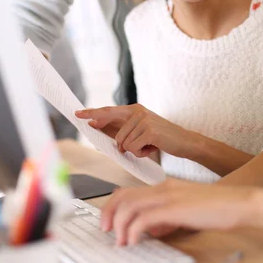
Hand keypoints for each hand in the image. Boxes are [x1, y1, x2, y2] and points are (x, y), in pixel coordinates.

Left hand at [75, 104, 193, 158]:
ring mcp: (143, 120)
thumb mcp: (141, 131)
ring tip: (149, 146)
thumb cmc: (161, 138)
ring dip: (135, 150)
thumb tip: (97, 127)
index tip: (78, 114)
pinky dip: (141, 153)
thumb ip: (122, 129)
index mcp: (134, 109)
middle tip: (134, 147)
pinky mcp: (149, 131)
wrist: (185, 141)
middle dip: (119, 143)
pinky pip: (133, 148)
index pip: (108, 111)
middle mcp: (138, 111)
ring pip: (123, 144)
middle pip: (114, 131)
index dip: (92, 113)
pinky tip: (152, 148)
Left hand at [101, 179, 255, 244]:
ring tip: (121, 242)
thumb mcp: (186, 211)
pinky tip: (134, 241)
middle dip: (109, 214)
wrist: (239, 202)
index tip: (108, 222)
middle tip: (106, 232)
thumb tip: (151, 230)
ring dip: (120, 225)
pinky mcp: (176, 208)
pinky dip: (134, 230)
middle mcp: (163, 188)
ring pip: (130, 206)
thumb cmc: (217, 208)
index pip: (129, 191)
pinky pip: (145, 218)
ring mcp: (169, 196)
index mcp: (165, 186)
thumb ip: (167, 218)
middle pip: (123, 196)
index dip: (113, 206)